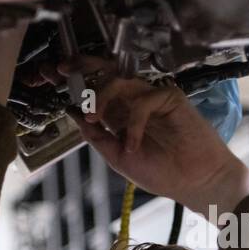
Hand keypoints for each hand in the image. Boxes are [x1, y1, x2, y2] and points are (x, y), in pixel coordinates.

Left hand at [65, 59, 248, 215]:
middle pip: (107, 73)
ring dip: (101, 97)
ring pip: (121, 80)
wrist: (195, 183)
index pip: (96, 91)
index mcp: (121, 116)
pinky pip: (143, 100)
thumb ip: (96, 136)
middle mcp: (134, 103)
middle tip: (64, 69)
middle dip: (83, 66)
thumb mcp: (117, 158)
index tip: (53, 76)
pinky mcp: (170, 98)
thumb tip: (73, 114)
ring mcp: (152, 98)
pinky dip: (133, 122)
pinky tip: (133, 144)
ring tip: (94, 118)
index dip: (77, 82)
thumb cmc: (163, 174)